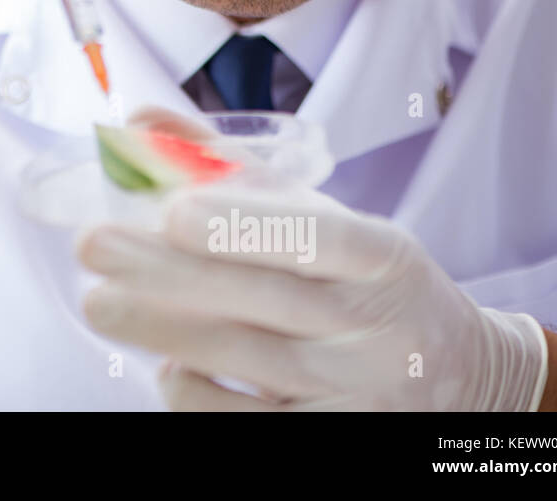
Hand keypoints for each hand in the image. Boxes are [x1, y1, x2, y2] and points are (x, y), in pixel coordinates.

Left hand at [75, 183, 548, 409]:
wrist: (463, 378)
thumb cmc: (369, 281)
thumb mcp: (329, 217)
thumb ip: (236, 169)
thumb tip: (143, 119)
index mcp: (384, 257)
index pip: (318, 236)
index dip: (244, 224)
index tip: (170, 209)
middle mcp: (377, 327)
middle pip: (262, 299)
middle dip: (167, 271)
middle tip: (93, 245)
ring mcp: (356, 392)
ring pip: (244, 361)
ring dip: (160, 329)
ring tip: (99, 302)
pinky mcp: (333, 438)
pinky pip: (245, 420)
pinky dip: (194, 389)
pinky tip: (165, 363)